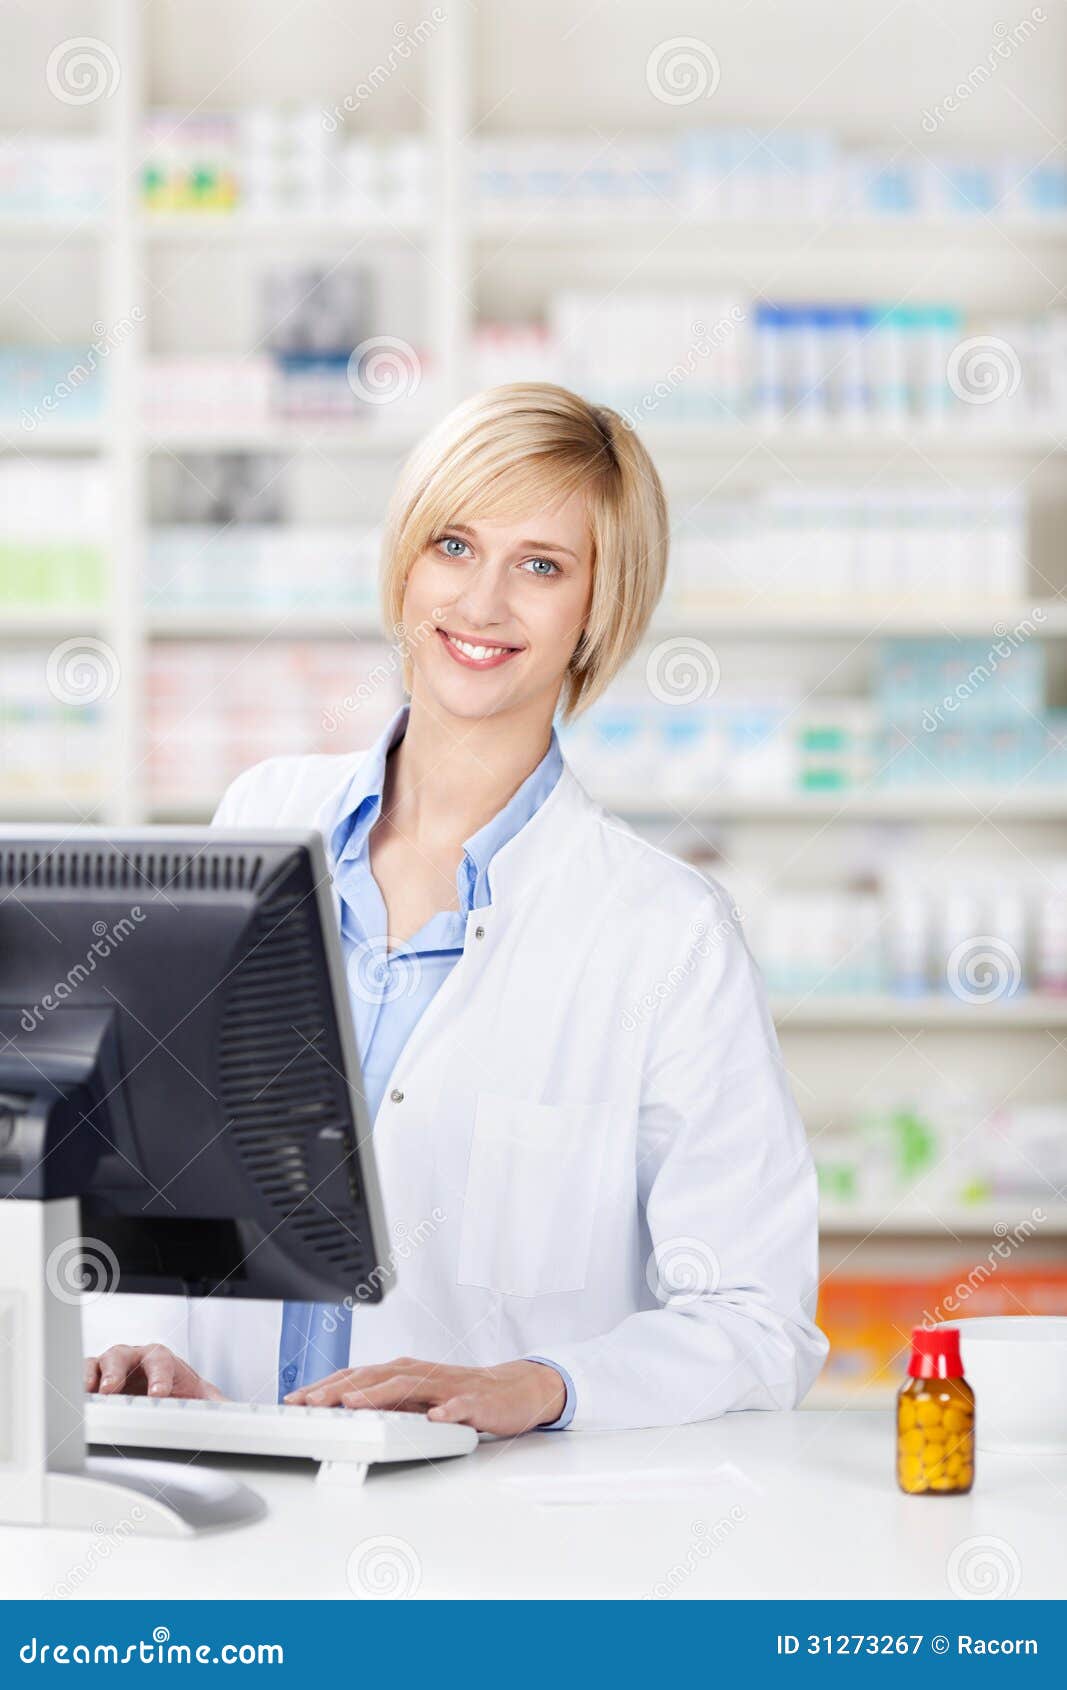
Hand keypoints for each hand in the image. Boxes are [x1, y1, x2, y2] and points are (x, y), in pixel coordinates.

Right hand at [84, 1343, 225, 1399]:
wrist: (168, 1392)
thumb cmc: (181, 1391)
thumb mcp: (201, 1398)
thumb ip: (216, 1405)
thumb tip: (234, 1414)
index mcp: (162, 1360)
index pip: (160, 1361)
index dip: (158, 1376)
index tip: (158, 1394)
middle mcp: (134, 1359)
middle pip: (122, 1355)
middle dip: (117, 1372)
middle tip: (112, 1390)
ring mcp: (113, 1368)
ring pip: (98, 1363)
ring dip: (92, 1376)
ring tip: (90, 1393)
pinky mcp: (96, 1380)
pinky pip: (83, 1377)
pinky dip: (78, 1385)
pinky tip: (76, 1398)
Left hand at [285, 1357, 565, 1435]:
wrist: (510, 1391)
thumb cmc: (457, 1395)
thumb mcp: (414, 1398)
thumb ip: (383, 1402)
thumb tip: (339, 1413)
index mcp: (403, 1372)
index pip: (357, 1376)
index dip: (325, 1386)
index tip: (295, 1400)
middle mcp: (420, 1373)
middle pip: (374, 1378)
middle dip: (339, 1390)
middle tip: (310, 1403)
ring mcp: (446, 1385)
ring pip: (409, 1386)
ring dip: (379, 1394)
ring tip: (353, 1404)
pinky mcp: (473, 1401)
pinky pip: (458, 1406)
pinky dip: (445, 1411)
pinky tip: (435, 1419)